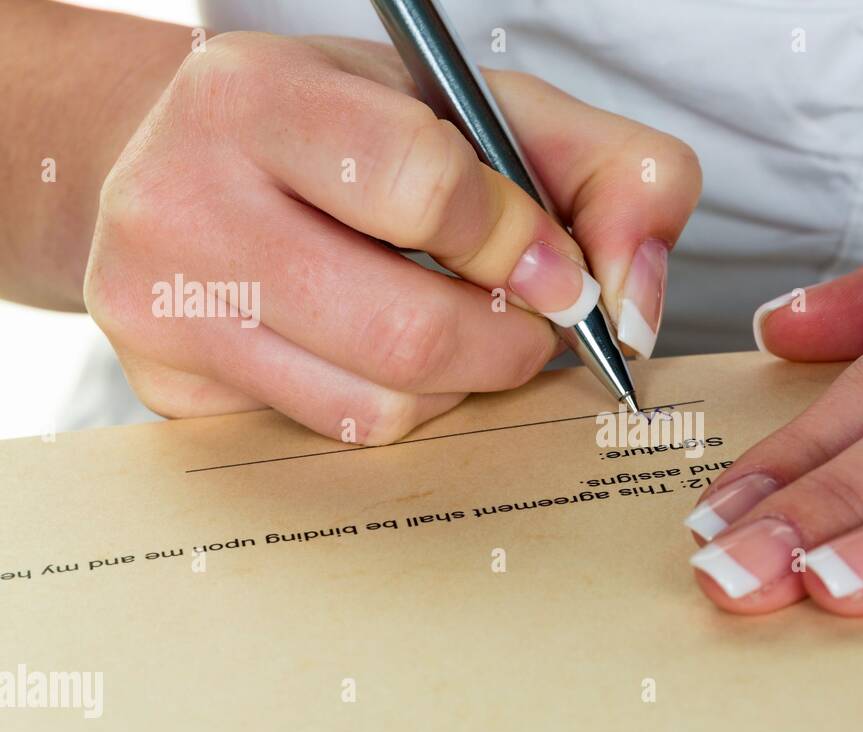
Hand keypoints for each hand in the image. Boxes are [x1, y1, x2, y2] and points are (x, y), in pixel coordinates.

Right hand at [84, 32, 699, 442]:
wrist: (190, 161)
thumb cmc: (354, 136)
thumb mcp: (485, 112)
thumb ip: (609, 176)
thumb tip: (631, 311)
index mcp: (262, 96)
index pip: (425, 189)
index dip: (522, 244)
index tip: (557, 270)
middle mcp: (184, 199)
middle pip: (405, 331)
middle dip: (509, 344)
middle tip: (531, 326)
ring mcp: (162, 305)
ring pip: (375, 405)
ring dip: (459, 384)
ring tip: (458, 329)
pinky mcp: (169, 387)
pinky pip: (334, 435)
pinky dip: (400, 409)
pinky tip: (391, 357)